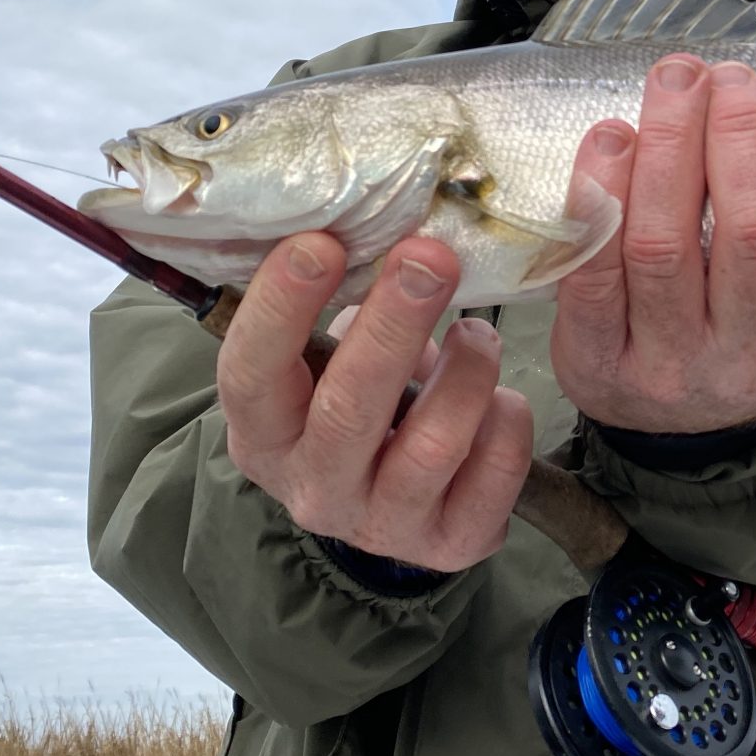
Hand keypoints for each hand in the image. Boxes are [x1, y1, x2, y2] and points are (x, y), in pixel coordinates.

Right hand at [215, 231, 532, 570]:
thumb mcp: (329, 360)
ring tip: (477, 334)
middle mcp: (313, 488)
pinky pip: (491, 478)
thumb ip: (336, 304)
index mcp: (264, 433)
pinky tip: (504, 398)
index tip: (321, 242)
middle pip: (348, 409)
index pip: (249, 374)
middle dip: (392, 325)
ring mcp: (382, 525)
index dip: (280, 308)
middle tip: (429, 257)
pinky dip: (506, 425)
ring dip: (464, 374)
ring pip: (429, 447)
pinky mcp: (450, 545)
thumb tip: (362, 211)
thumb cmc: (361, 399)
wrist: (406, 501)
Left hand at [551, 54, 755, 434]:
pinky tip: (611, 141)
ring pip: (665, 243)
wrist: (679, 432)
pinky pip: (592, 271)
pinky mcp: (598, 361)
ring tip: (673, 84)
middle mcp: (754, 358)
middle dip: (740, 135)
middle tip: (728, 79)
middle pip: (754, 235)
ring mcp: (673, 365)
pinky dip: (598, 195)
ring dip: (667, 145)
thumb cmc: (749, 331)